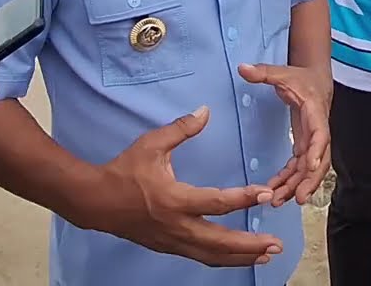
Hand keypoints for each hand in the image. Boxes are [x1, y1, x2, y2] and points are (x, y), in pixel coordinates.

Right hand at [93, 107, 281, 267]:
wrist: (95, 202)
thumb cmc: (123, 171)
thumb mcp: (151, 144)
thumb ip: (181, 129)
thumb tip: (205, 111)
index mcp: (174, 199)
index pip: (217, 202)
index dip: (244, 199)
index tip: (265, 194)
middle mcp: (176, 226)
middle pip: (219, 241)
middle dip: (250, 245)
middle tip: (276, 243)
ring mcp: (172, 241)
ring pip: (212, 255)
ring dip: (241, 257)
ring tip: (266, 254)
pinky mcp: (169, 247)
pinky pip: (200, 256)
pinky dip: (222, 258)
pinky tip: (238, 257)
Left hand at [237, 63, 331, 205]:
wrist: (316, 81)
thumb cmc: (300, 78)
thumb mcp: (282, 72)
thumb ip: (263, 72)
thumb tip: (242, 67)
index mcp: (315, 113)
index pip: (320, 135)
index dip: (316, 151)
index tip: (309, 166)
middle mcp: (318, 131)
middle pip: (319, 161)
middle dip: (309, 181)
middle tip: (296, 198)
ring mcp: (312, 141)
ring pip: (309, 170)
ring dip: (297, 186)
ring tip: (279, 202)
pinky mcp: (304, 146)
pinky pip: (299, 168)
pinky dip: (289, 180)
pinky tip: (275, 191)